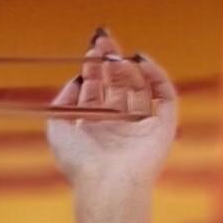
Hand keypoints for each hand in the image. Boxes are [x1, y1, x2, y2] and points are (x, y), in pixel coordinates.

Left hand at [46, 30, 177, 194]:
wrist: (107, 184)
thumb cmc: (80, 161)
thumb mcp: (57, 128)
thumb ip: (62, 102)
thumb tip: (76, 79)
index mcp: (95, 127)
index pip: (97, 89)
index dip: (94, 67)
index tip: (91, 49)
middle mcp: (119, 125)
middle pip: (118, 84)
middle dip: (110, 60)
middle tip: (104, 38)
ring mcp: (142, 126)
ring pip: (139, 87)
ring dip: (129, 67)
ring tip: (116, 55)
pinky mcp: (163, 127)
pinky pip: (165, 96)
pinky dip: (157, 76)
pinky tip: (142, 61)